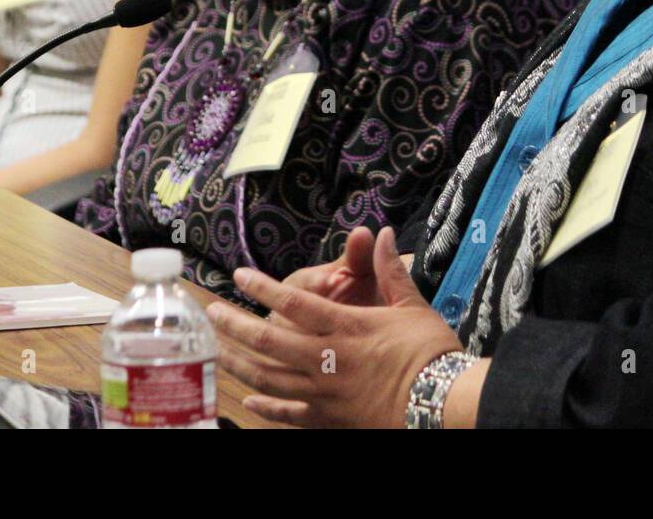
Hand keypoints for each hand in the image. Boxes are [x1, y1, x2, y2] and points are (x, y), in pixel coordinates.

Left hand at [209, 226, 460, 427]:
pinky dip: (267, 406)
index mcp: (346, 326)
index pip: (294, 301)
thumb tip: (380, 234)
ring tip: (217, 352)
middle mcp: (326, 358)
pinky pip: (289, 412)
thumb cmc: (430, 353)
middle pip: (270, 340)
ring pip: (270, 377)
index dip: (262, 288)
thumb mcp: (412, 305)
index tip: (239, 276)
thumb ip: (390, 270)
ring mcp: (324, 392)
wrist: (441, 405)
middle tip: (212, 314)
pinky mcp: (329, 419)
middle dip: (236, 325)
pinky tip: (249, 400)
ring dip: (240, 363)